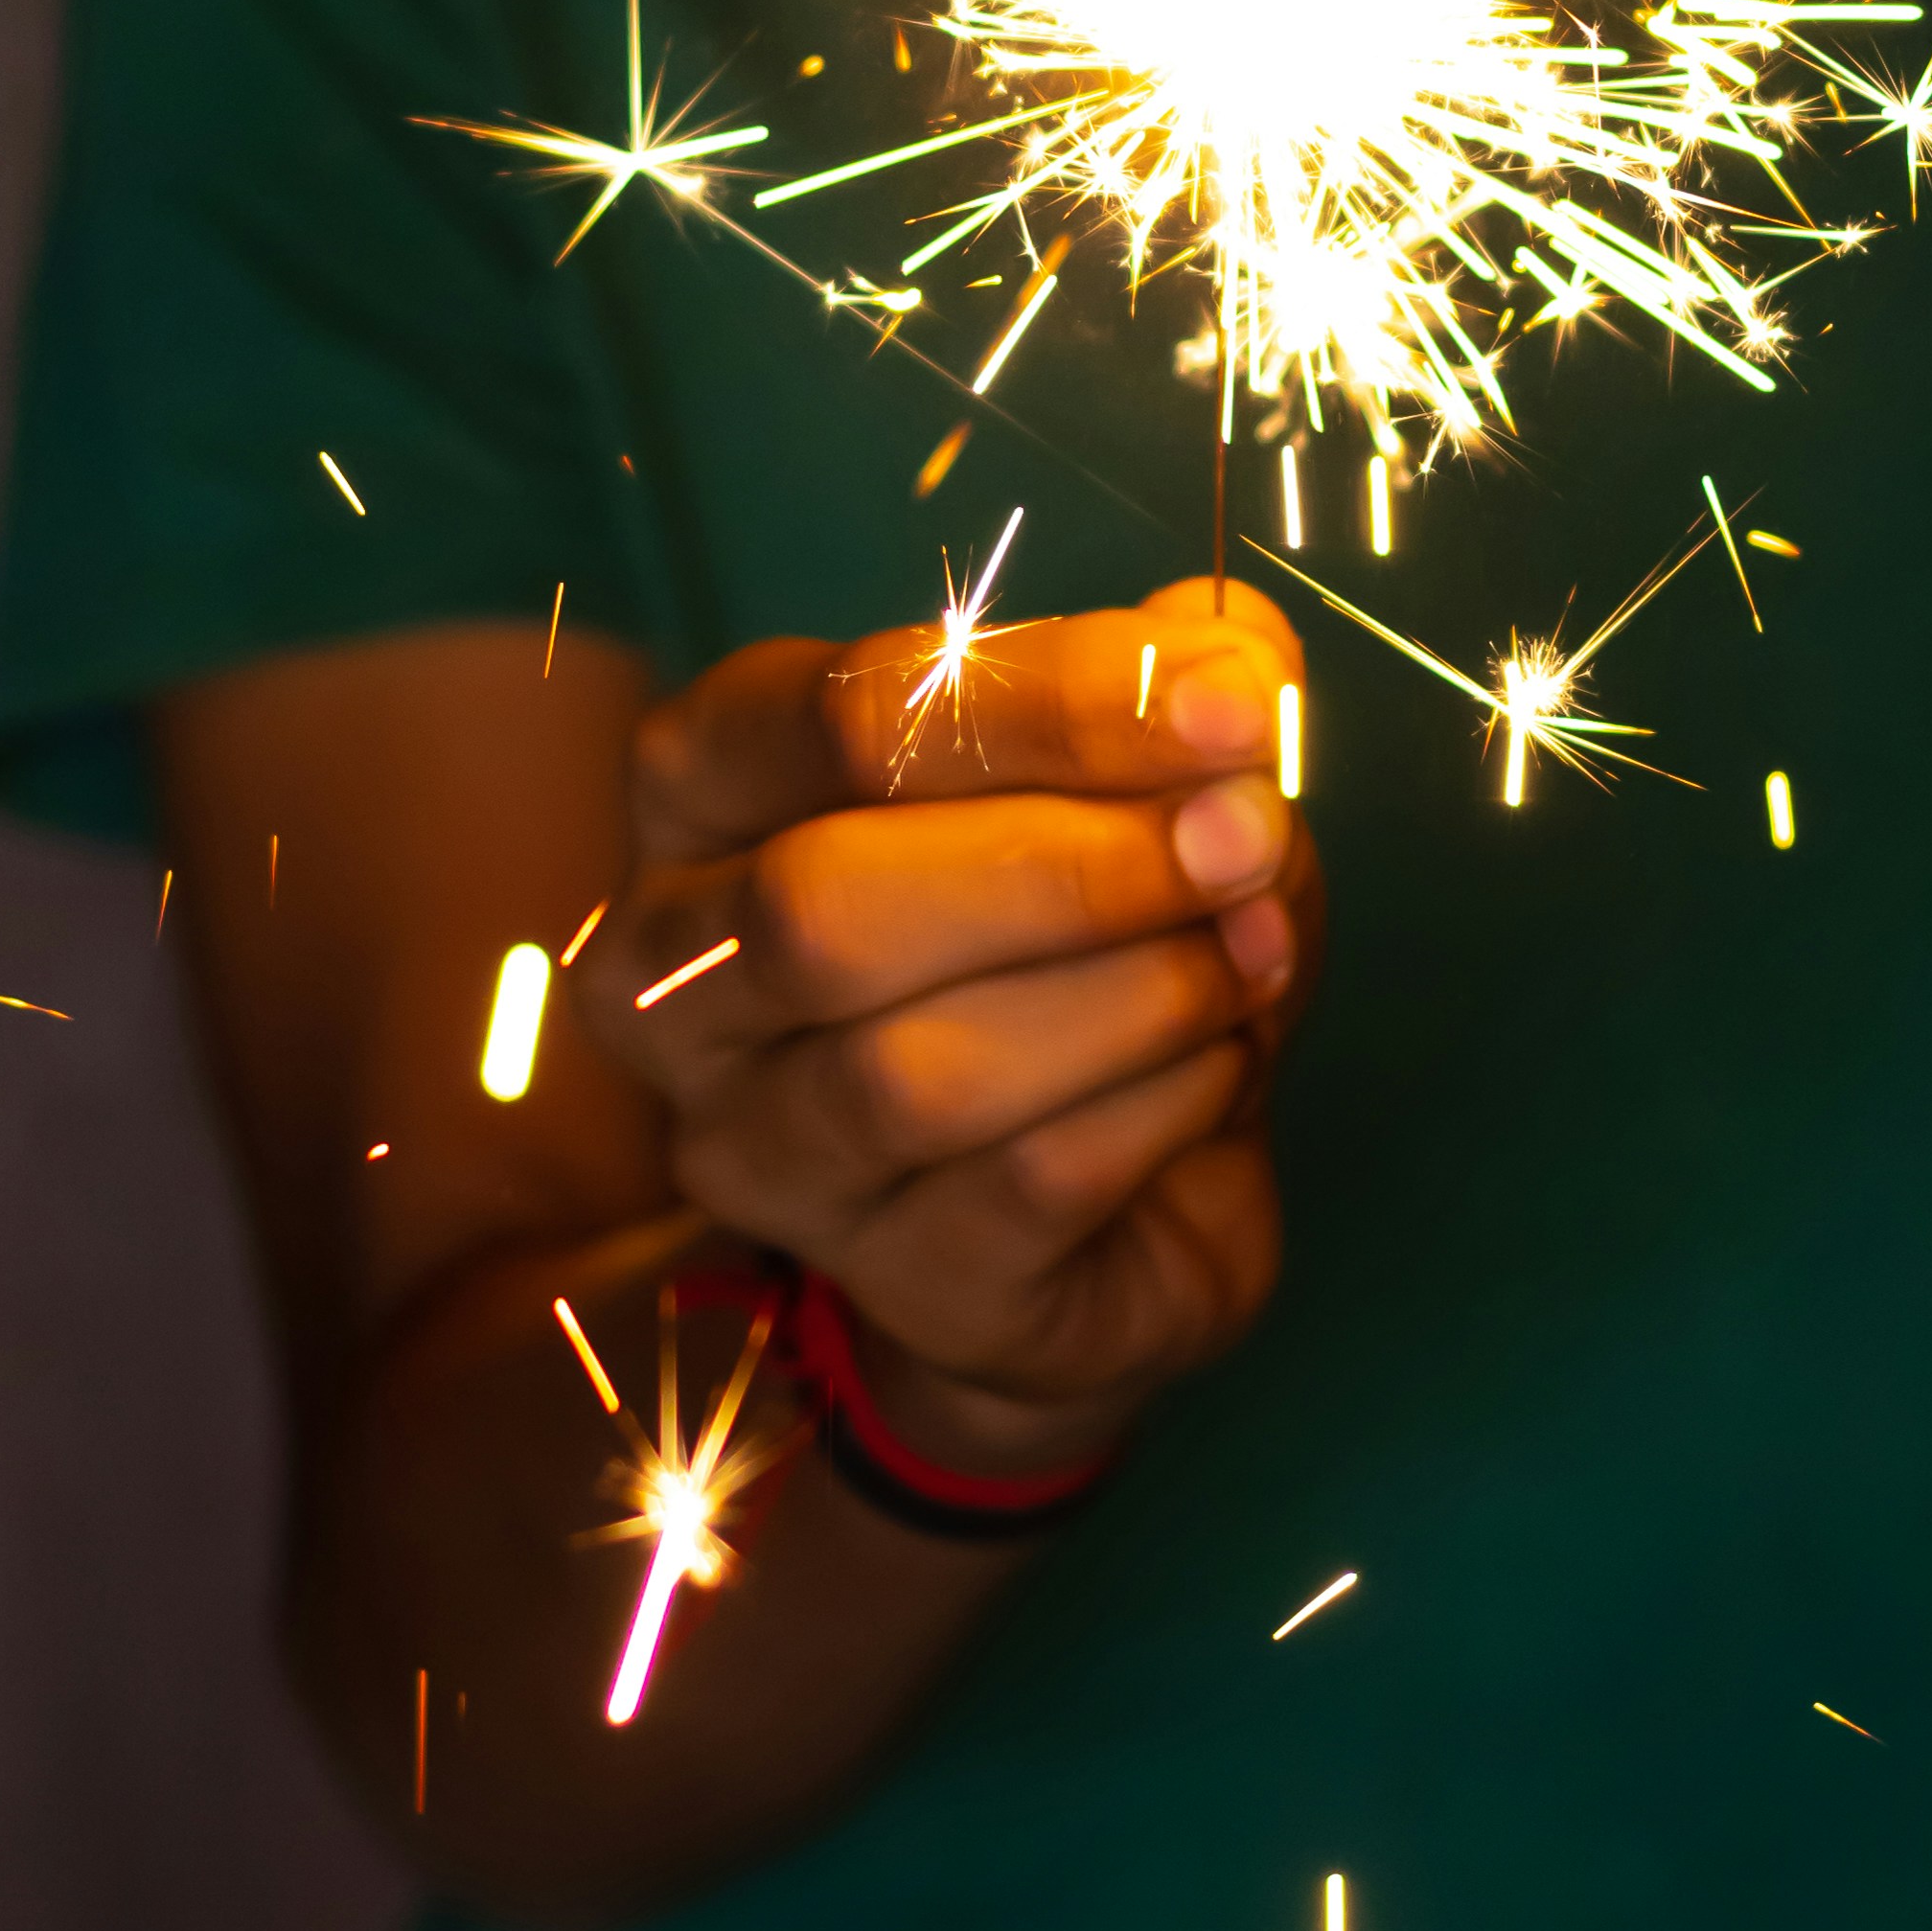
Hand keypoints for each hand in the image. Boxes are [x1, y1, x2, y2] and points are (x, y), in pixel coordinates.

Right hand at [580, 577, 1316, 1471]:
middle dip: (1073, 865)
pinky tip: (1223, 1064)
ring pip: (917, 1072)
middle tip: (1248, 839)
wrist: (1122, 1199)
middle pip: (824, 904)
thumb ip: (1171, 683)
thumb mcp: (1136, 774)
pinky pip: (1021, 1191)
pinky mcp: (884, 1280)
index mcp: (709, 789)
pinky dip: (1159, 1107)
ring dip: (1136, 994)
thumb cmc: (1089, 931)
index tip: (1233, 703)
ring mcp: (756, 1150)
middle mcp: (678, 975)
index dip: (1048, 701)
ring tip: (1254, 953)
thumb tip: (1226, 649)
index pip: (834, 715)